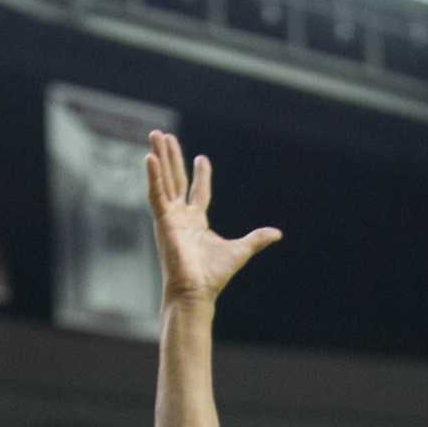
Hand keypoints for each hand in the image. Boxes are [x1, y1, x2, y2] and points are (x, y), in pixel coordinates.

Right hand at [146, 131, 281, 305]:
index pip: (198, 192)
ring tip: (155, 135)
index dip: (200, 175)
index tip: (202, 158)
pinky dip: (153, 176)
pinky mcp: (162, 221)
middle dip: (172, 158)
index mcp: (197, 222)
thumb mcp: (240, 251)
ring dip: (159, 158)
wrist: (196, 291)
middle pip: (176, 179)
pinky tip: (150, 158)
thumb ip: (256, 239)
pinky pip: (156, 194)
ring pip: (163, 180)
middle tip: (165, 136)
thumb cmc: (213, 276)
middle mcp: (181, 217)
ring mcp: (170, 217)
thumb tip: (277, 233)